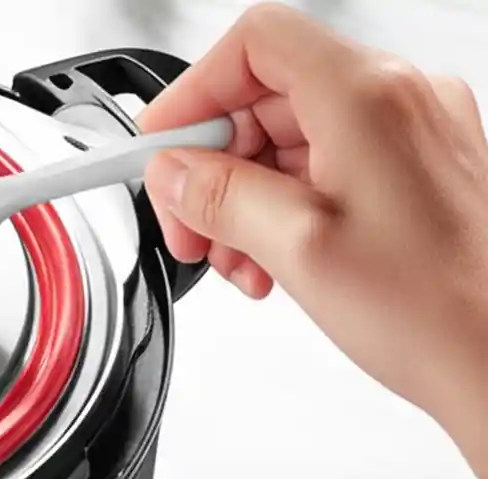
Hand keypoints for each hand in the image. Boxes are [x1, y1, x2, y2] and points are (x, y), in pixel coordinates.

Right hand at [139, 3, 487, 478]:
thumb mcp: (296, 248)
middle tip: (189, 226)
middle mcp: (397, 99)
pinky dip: (283, 206)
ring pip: (289, 138)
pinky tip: (270, 259)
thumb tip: (174, 172)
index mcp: (368, 96)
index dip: (193, 93)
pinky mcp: (414, 170)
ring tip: (235, 260)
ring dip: (244, 196)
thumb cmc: (438, 312)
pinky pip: (324, 166)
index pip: (254, 44)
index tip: (162, 148)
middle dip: (213, 163)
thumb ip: (220, 196)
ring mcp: (411, 133)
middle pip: (265, 96)